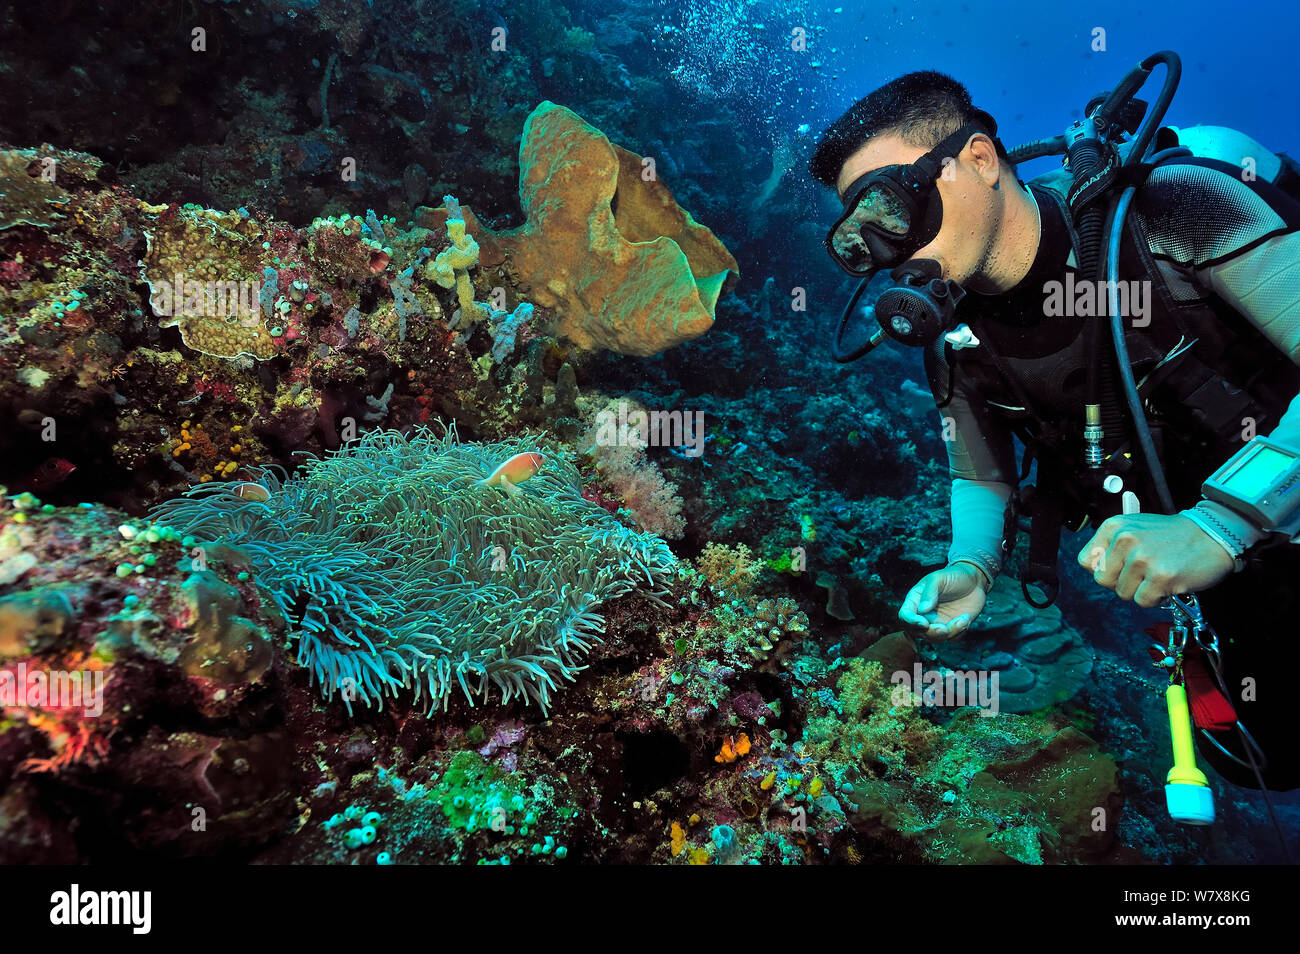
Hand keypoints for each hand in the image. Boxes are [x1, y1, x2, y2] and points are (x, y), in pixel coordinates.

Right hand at [898, 563, 987, 639]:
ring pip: (935, 638)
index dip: (911, 622)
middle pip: (917, 632)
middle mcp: (923, 614)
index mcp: (915, 600)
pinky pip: (951, 638)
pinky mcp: (951, 628)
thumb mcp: (939, 579)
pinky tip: (966, 618)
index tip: (924, 623)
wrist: (974, 581)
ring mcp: (937, 622)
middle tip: (944, 628)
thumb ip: (929, 592)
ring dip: (949, 633)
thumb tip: (922, 609)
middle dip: (931, 633)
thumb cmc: (954, 576)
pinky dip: (959, 632)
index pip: (905, 615)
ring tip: (963, 620)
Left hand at [1076, 513, 1234, 607]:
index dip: (1103, 569)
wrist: (1213, 536)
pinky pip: (1143, 601)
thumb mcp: (1135, 528)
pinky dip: (1156, 598)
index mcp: (1114, 526)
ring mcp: (1143, 558)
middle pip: (1102, 580)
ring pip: (1123, 593)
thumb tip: (1094, 569)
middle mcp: (1125, 539)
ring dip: (1141, 590)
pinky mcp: (1161, 577)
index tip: (1120, 567)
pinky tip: (1168, 582)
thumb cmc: (1172, 536)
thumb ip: (1112, 546)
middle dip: (1121, 582)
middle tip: (1143, 572)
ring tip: (1158, 574)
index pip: (1086, 561)